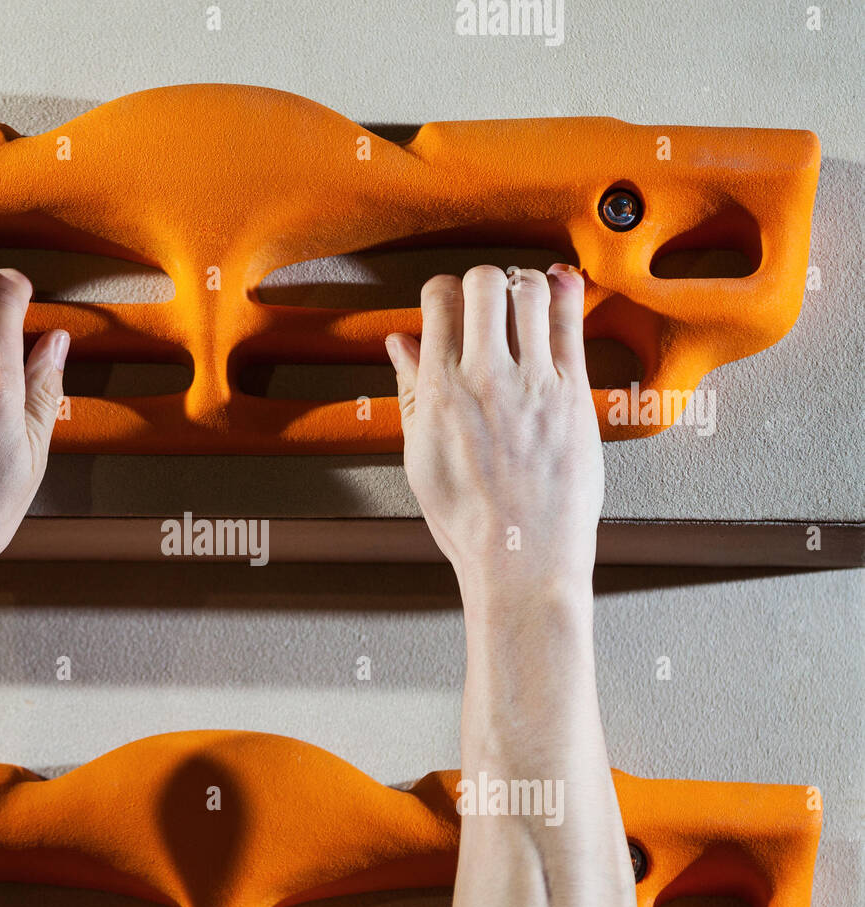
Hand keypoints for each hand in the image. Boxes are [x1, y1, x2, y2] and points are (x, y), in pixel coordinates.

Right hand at [385, 263, 601, 600]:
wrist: (521, 558)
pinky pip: (571, 322)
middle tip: (482, 300)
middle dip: (480, 281)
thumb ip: (411, 391)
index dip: (440, 293)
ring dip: (522, 285)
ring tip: (519, 300)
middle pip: (483, 283)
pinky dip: (566, 292)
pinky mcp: (572, 393)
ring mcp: (533, 383)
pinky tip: (560, 286)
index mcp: (439, 392)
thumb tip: (400, 345)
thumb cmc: (469, 521)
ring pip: (530, 292)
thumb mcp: (419, 456)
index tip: (445, 303)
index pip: (438, 302)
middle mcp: (484, 379)